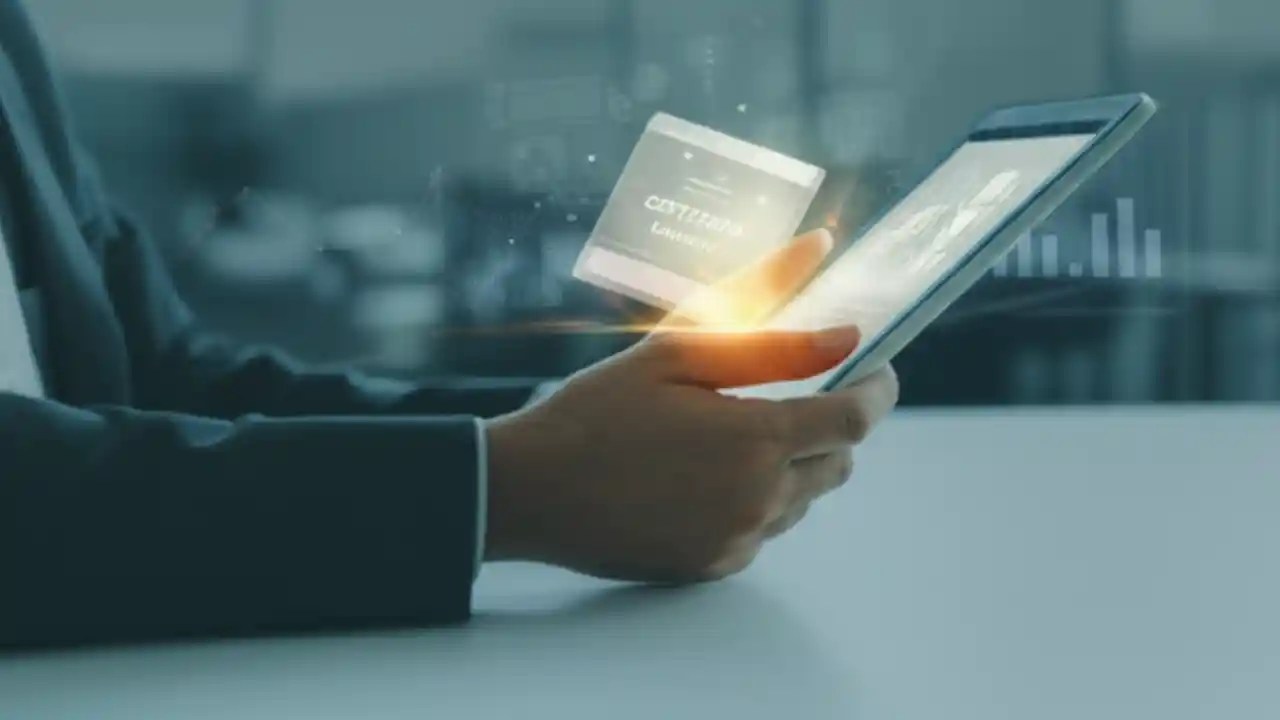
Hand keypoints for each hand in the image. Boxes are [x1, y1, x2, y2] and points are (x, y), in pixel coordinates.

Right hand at [485, 231, 899, 581]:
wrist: (527, 491)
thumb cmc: (595, 412)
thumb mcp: (676, 353)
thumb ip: (767, 333)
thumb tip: (844, 322)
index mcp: (754, 440)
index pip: (856, 419)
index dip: (878, 389)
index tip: (877, 368)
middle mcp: (757, 500)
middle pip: (839, 463)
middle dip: (833, 425)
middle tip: (790, 394)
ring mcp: (736, 540)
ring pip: (803, 499)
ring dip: (792, 464)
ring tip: (730, 434)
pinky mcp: (711, 567)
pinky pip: (762, 530)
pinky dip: (755, 499)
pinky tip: (701, 475)